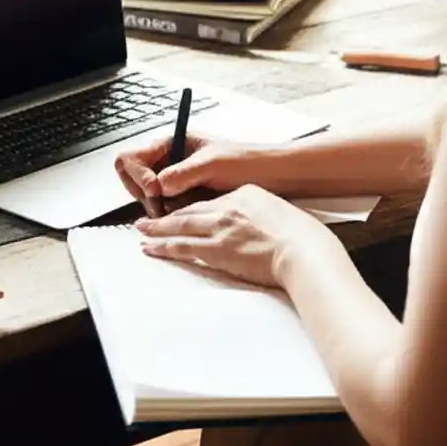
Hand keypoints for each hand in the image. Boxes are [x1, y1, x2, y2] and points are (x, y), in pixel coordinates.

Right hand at [113, 134, 253, 216]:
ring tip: (180, 208)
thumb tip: (158, 186)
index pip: (133, 157)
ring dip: (159, 206)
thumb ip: (182, 173)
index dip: (138, 175)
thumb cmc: (247, 161)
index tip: (154, 189)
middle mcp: (171, 161)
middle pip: (134, 178)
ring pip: (150, 197)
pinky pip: (167, 208)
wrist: (273, 177)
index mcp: (173, 144)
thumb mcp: (212, 163)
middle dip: (144, 193)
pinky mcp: (186, 197)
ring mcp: (177, 180)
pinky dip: (171, 214)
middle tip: (161, 206)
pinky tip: (187, 213)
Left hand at [134, 184, 332, 287]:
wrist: (304, 251)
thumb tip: (251, 223)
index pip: (211, 201)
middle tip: (147, 219)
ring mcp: (221, 228)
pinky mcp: (218, 249)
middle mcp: (229, 207)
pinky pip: (184, 247)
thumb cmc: (301, 237)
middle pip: (190, 210)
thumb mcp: (279, 211)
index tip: (182, 213)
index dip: (192, 208)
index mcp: (245, 194)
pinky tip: (153, 248)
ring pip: (181, 226)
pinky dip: (165, 247)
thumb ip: (259, 213)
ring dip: (158, 230)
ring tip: (142, 232)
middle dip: (166, 215)